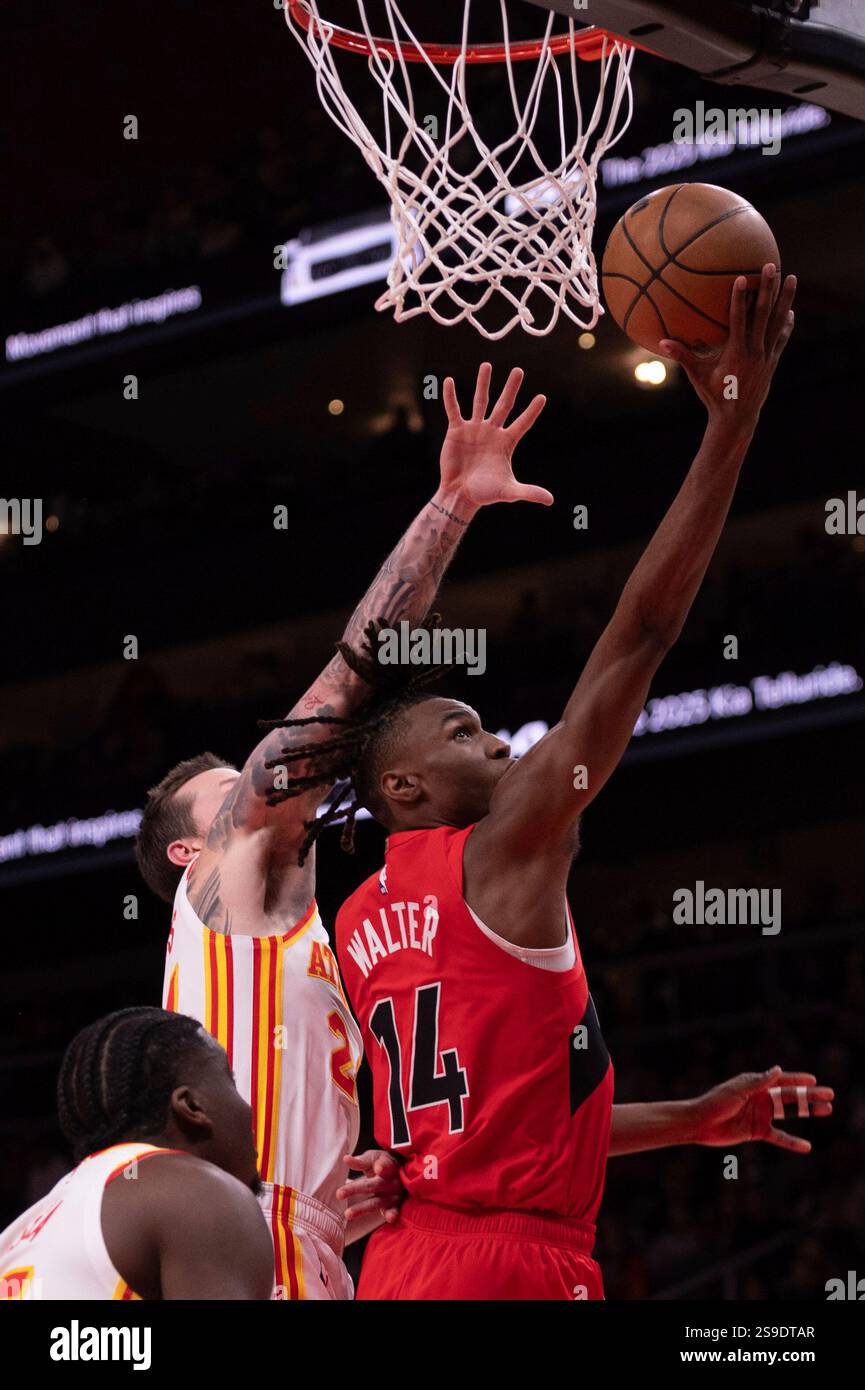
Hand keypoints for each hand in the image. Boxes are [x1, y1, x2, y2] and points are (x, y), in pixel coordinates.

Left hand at [336, 1149, 403, 1224]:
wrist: (398, 1173)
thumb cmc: (381, 1163)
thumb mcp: (372, 1159)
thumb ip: (360, 1161)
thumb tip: (345, 1158)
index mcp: (387, 1165)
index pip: (385, 1165)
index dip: (382, 1167)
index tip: (378, 1168)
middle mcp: (392, 1180)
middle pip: (373, 1185)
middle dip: (356, 1189)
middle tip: (339, 1194)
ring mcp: (394, 1194)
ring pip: (376, 1202)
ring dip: (362, 1209)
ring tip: (347, 1214)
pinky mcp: (395, 1206)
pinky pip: (394, 1211)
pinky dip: (392, 1214)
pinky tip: (389, 1218)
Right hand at [438, 363, 552, 508]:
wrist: (460, 494)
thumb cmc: (485, 494)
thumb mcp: (509, 491)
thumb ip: (529, 492)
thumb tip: (551, 501)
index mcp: (506, 443)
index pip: (523, 423)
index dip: (532, 411)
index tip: (542, 397)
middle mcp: (492, 432)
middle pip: (504, 405)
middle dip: (511, 388)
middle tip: (518, 371)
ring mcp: (474, 429)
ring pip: (480, 401)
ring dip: (483, 384)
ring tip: (486, 365)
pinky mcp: (456, 431)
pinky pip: (454, 409)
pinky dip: (451, 396)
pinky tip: (449, 381)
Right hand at [659, 265, 795, 428]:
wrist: (737, 418)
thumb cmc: (714, 396)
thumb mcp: (697, 376)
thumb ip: (682, 357)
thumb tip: (662, 342)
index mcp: (736, 352)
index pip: (738, 320)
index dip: (740, 299)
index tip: (742, 279)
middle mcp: (755, 351)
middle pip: (763, 314)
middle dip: (768, 289)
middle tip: (771, 266)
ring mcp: (766, 355)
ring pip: (778, 321)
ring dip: (785, 299)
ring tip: (792, 277)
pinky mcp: (772, 362)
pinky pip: (782, 338)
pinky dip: (786, 324)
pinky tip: (790, 311)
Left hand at [693, 1066, 833, 1153]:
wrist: (700, 1123)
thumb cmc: (716, 1102)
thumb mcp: (738, 1090)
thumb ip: (759, 1082)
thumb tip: (778, 1069)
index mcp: (755, 1084)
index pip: (781, 1081)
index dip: (798, 1080)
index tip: (815, 1080)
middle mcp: (761, 1098)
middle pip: (790, 1096)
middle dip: (810, 1095)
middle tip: (829, 1096)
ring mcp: (761, 1115)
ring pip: (789, 1114)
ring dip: (807, 1113)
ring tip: (826, 1111)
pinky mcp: (757, 1131)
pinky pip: (779, 1136)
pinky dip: (792, 1142)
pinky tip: (806, 1146)